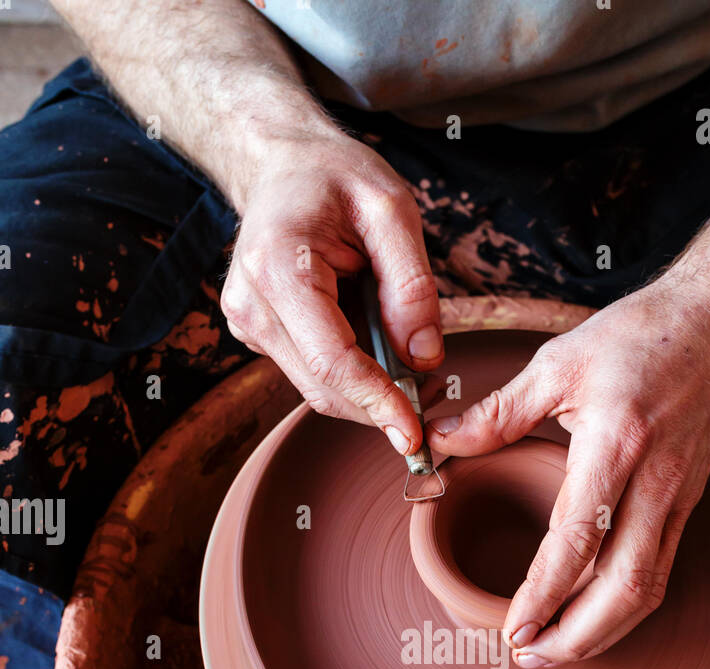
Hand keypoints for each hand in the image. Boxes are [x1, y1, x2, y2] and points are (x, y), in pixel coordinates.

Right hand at [221, 132, 442, 454]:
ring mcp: (248, 323)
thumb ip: (411, 285)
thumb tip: (424, 357)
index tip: (413, 434)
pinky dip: (350, 374)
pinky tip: (377, 349)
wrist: (279, 163)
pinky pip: (311, 371)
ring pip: (316, 387)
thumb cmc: (334, 176)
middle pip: (323, 385)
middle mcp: (252, 304)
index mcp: (279, 268)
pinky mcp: (256, 333)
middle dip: (379, 405)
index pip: (332, 360)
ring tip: (414, 371)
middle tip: (431, 401)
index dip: (376, 402)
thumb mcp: (391, 209)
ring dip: (367, 393)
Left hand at [426, 277, 709, 665]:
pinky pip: (660, 571)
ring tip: (555, 651)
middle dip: (577, 636)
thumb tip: (441, 442)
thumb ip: (498, 411)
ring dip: (602, 633)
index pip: (579, 540)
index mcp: (616, 444)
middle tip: (530, 656)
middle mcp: (655, 481)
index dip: (545, 594)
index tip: (514, 628)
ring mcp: (678, 497)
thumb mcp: (558, 361)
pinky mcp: (688, 503)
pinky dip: (623, 607)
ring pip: (648, 589)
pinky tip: (590, 619)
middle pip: (624, 586)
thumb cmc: (638, 335)